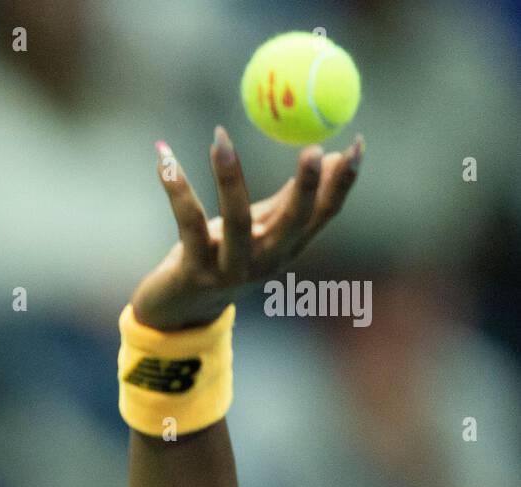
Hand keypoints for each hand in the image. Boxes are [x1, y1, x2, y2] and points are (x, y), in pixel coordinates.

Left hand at [130, 125, 363, 329]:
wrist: (177, 311)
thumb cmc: (221, 259)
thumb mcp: (258, 230)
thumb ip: (288, 198)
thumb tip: (330, 155)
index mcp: (286, 249)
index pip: (323, 215)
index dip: (343, 183)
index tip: (359, 144)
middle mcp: (264, 262)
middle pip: (293, 224)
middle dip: (307, 188)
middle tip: (313, 149)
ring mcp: (230, 270)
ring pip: (237, 220)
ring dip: (229, 177)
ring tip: (220, 138)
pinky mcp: (194, 272)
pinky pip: (189, 222)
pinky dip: (177, 187)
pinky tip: (165, 157)